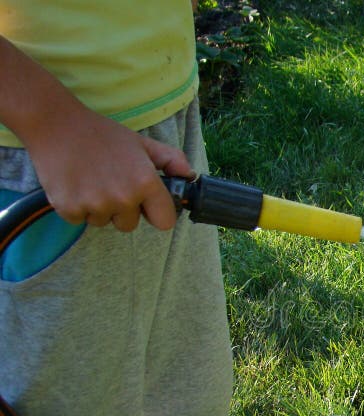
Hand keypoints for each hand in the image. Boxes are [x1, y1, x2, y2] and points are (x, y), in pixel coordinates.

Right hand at [24, 105, 193, 231]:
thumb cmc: (102, 135)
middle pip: (130, 225)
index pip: (165, 222)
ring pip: (104, 222)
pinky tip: (75, 183)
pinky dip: (76, 207)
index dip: (156, 213)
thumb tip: (190, 176)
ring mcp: (95, 204)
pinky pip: (80, 220)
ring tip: (91, 180)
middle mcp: (123, 197)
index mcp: (145, 183)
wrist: (55, 124)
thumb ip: (171, 160)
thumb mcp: (142, 143)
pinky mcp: (69, 209)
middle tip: (110, 182)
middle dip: (123, 210)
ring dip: (99, 208)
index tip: (147, 204)